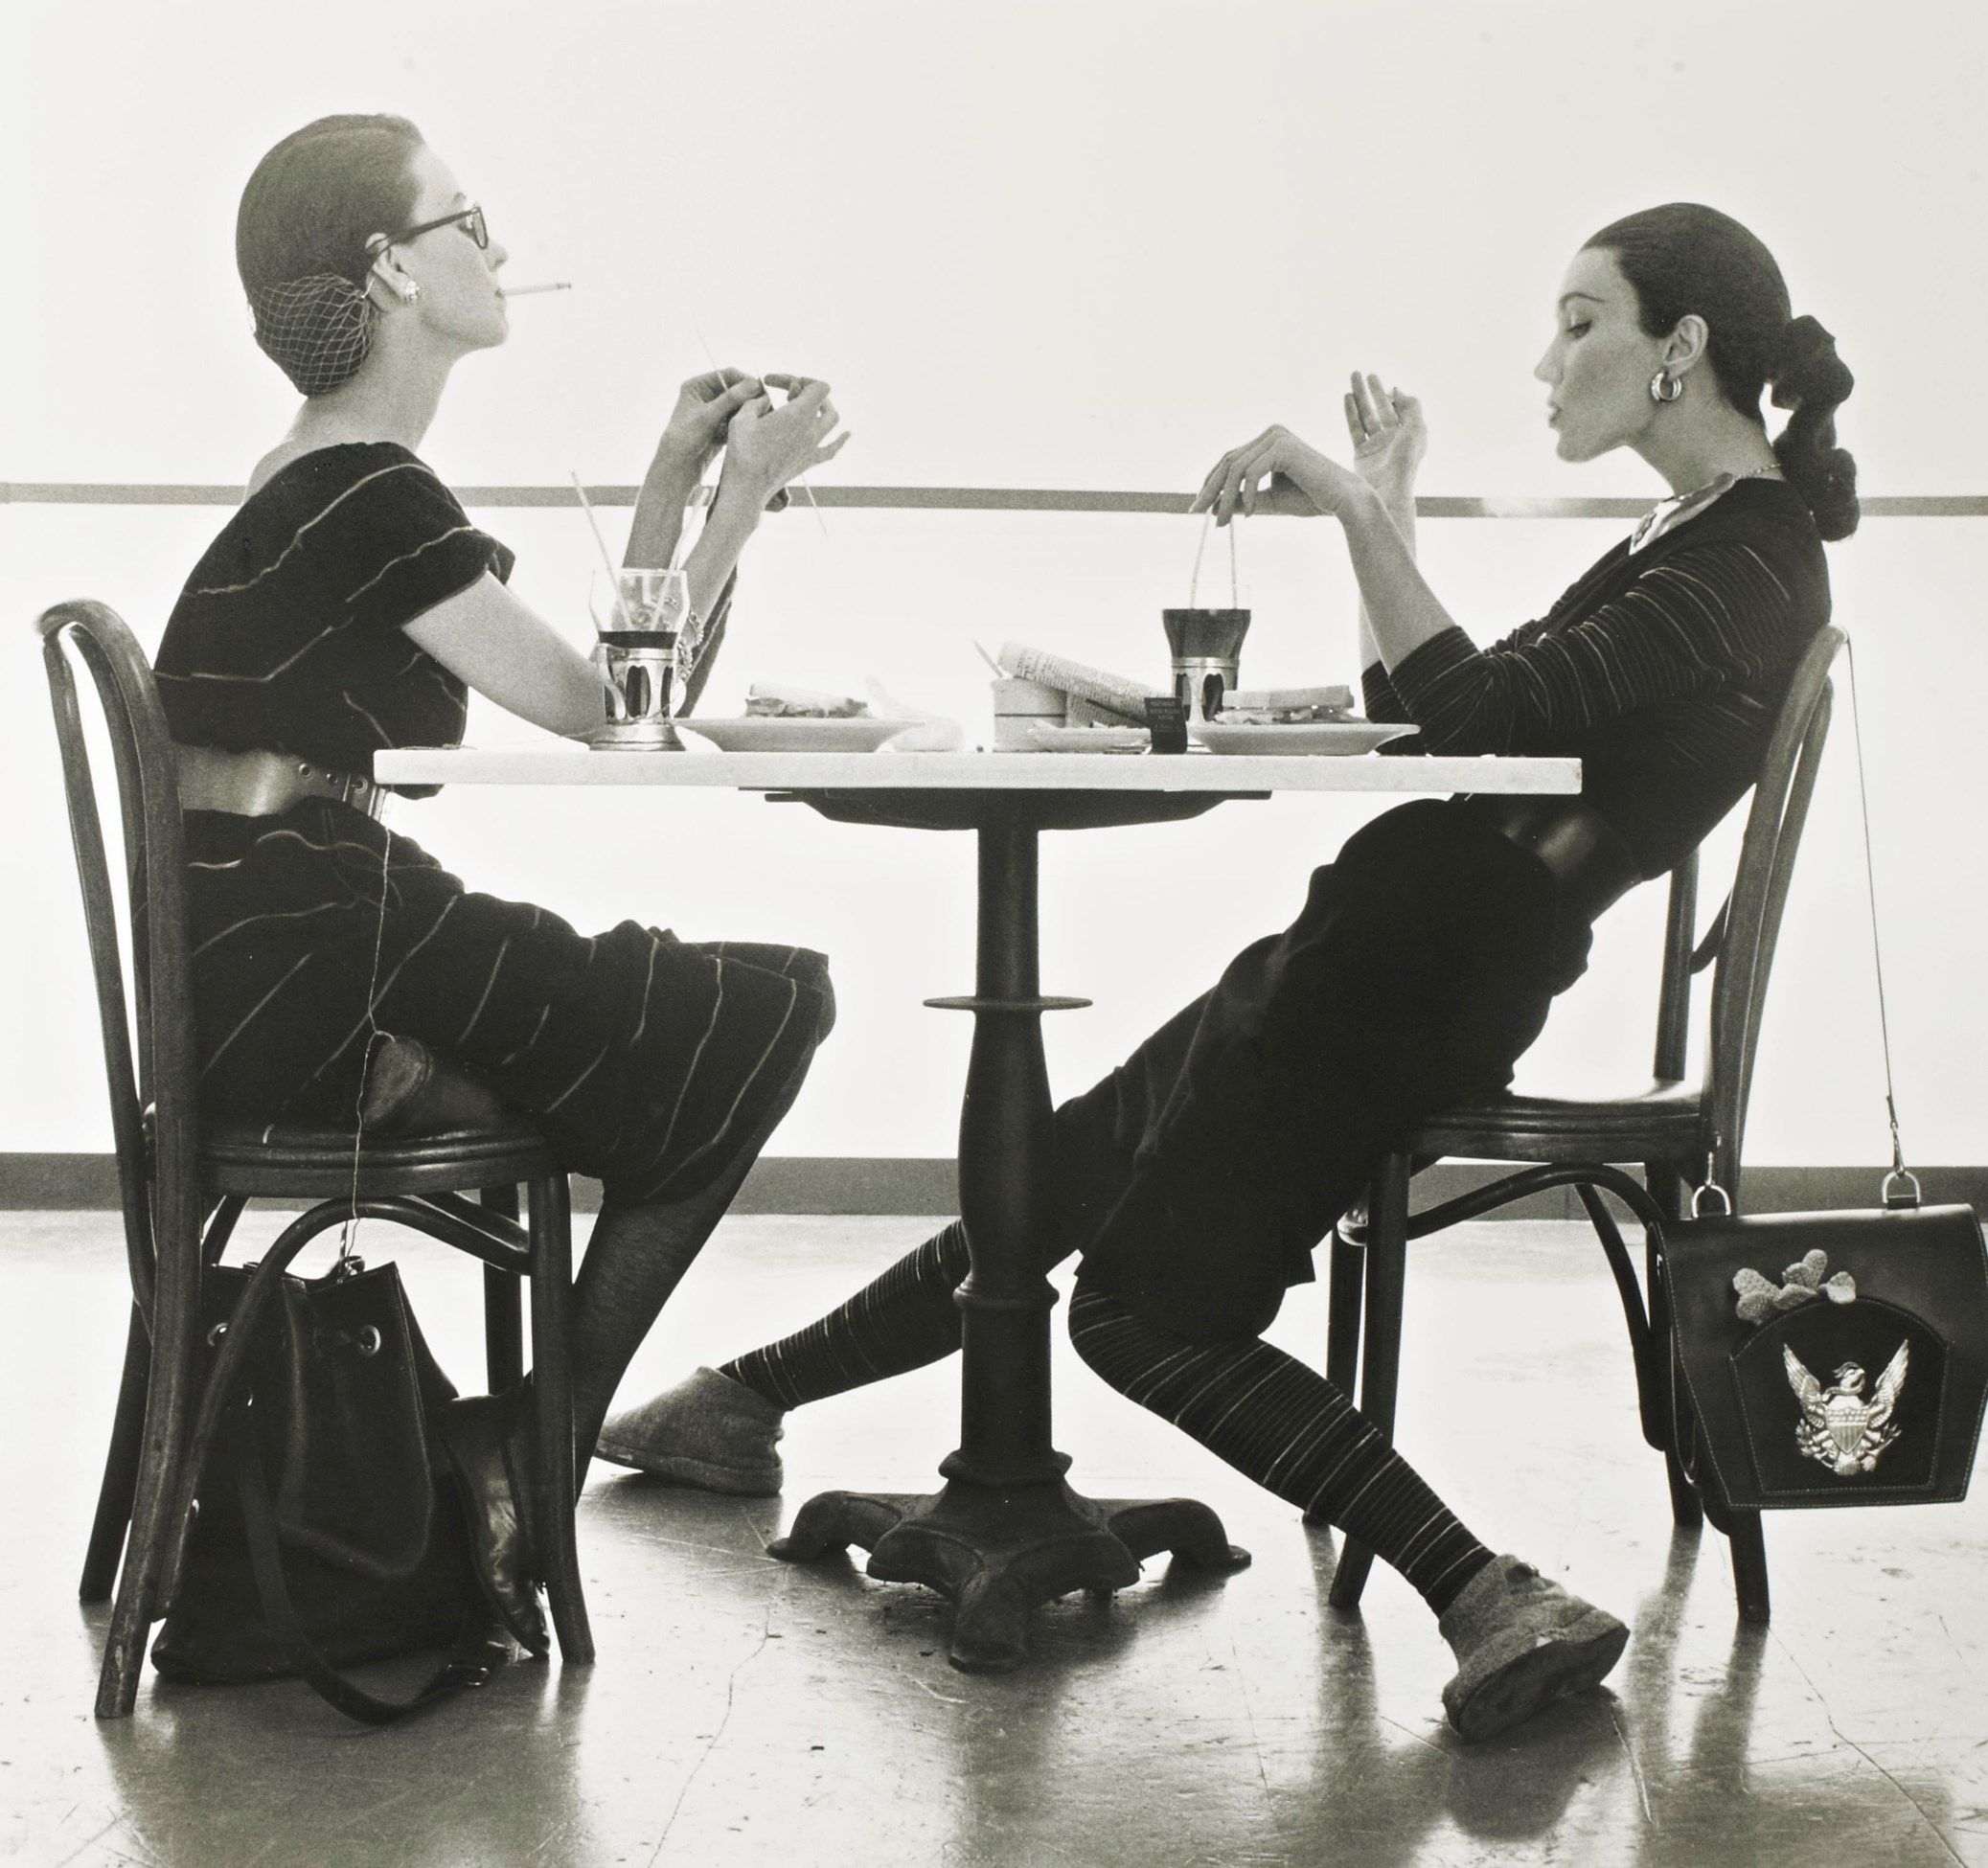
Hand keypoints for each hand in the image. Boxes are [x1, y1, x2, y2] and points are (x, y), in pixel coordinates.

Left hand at [655, 368, 763, 478]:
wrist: (677, 469)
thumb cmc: (685, 438)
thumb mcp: (708, 415)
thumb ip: (731, 398)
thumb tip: (754, 384)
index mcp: (697, 386)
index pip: (727, 375)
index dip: (745, 381)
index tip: (761, 391)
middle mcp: (705, 396)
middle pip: (734, 390)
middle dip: (748, 398)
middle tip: (764, 406)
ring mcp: (713, 413)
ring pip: (737, 407)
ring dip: (746, 412)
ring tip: (758, 419)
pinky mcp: (719, 428)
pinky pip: (736, 421)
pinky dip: (743, 424)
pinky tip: (750, 430)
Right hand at [718, 377, 849, 506]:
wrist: (748, 488)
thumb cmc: (742, 452)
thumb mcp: (742, 417)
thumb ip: (756, 402)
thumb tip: (765, 401)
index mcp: (798, 414)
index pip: (817, 386)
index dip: (799, 379)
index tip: (775, 383)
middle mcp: (811, 430)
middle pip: (824, 400)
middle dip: (807, 391)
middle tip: (787, 395)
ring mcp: (813, 448)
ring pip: (832, 421)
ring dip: (823, 408)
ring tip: (808, 407)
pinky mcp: (809, 463)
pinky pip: (831, 450)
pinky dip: (840, 440)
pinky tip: (846, 435)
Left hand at [1190, 423, 1359, 525]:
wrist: (1343, 501)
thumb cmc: (1311, 499)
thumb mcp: (1269, 500)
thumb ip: (1243, 499)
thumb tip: (1215, 506)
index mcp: (1269, 440)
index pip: (1231, 459)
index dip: (1211, 482)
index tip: (1198, 506)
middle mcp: (1272, 433)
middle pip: (1228, 461)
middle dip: (1211, 489)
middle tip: (1198, 513)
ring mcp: (1277, 437)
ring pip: (1236, 468)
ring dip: (1225, 498)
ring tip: (1222, 522)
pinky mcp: (1283, 447)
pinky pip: (1251, 473)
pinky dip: (1247, 495)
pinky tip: (1251, 514)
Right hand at [1343, 373, 1425, 498]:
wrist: (1386, 491)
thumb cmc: (1405, 463)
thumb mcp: (1416, 430)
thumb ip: (1411, 406)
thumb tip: (1396, 390)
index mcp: (1409, 434)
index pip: (1399, 408)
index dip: (1392, 395)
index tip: (1383, 385)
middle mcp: (1393, 439)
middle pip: (1382, 409)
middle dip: (1373, 391)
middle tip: (1364, 374)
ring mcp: (1376, 446)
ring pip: (1367, 415)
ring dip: (1360, 397)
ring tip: (1352, 378)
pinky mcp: (1361, 454)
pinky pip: (1355, 428)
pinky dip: (1351, 412)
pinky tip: (1347, 397)